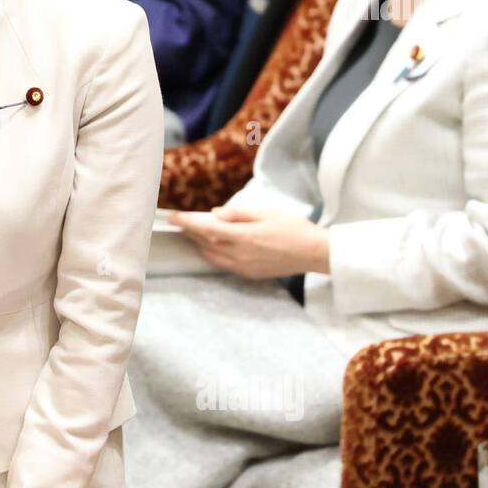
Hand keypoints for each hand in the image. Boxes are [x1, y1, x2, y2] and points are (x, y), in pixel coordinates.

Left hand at [171, 205, 329, 278]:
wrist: (314, 253)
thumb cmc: (294, 229)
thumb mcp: (267, 213)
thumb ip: (239, 213)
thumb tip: (215, 214)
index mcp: (244, 236)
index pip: (207, 228)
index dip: (187, 223)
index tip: (173, 217)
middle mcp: (240, 254)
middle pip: (205, 243)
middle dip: (191, 232)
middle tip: (182, 222)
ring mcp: (244, 267)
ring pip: (212, 256)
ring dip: (200, 244)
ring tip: (194, 233)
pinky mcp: (249, 274)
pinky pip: (223, 264)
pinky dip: (213, 254)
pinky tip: (213, 246)